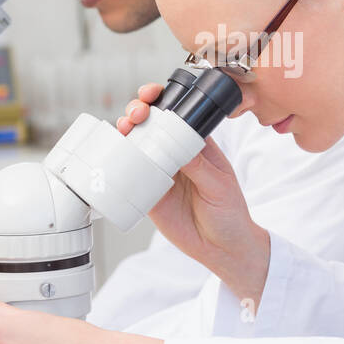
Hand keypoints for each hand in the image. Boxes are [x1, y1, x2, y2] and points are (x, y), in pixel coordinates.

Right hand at [117, 84, 270, 301]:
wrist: (222, 249)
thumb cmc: (230, 214)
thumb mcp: (219, 186)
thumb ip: (199, 167)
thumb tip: (179, 143)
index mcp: (197, 145)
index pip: (177, 115)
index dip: (161, 100)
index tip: (151, 94)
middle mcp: (176, 155)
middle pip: (151, 125)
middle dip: (138, 111)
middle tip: (137, 114)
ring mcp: (160, 173)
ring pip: (136, 145)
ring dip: (126, 132)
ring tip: (124, 128)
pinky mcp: (148, 193)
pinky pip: (129, 174)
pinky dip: (118, 162)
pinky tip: (114, 155)